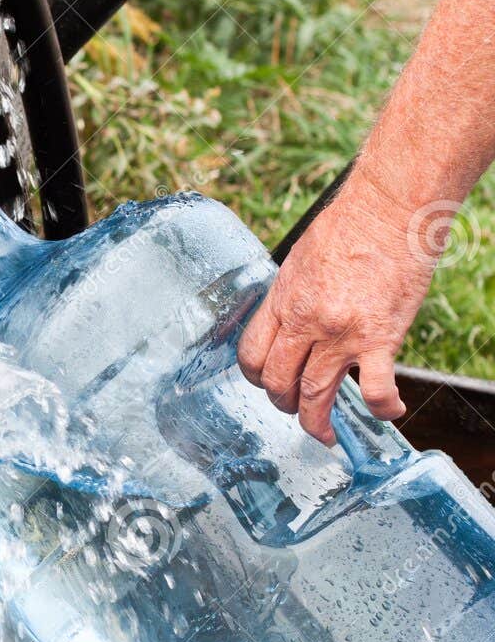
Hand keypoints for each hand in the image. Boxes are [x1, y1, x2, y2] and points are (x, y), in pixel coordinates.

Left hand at [237, 174, 441, 443]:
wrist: (389, 208)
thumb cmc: (348, 226)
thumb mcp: (299, 262)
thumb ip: (291, 298)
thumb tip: (288, 321)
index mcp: (282, 302)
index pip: (251, 356)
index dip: (256, 378)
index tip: (267, 383)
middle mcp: (305, 322)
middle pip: (279, 382)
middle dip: (283, 404)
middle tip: (295, 410)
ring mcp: (342, 334)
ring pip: (316, 394)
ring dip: (317, 421)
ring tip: (323, 433)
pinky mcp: (381, 338)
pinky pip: (376, 388)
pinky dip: (382, 408)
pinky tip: (388, 413)